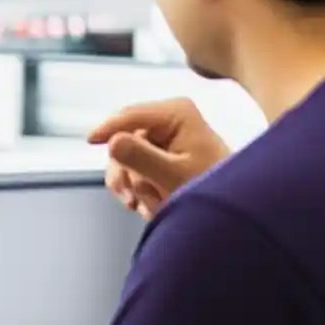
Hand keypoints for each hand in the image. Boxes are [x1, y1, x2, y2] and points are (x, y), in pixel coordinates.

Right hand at [87, 98, 230, 219]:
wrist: (234, 211)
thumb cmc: (212, 190)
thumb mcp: (174, 176)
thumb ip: (141, 158)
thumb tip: (112, 141)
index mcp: (176, 113)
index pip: (129, 115)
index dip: (108, 128)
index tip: (91, 141)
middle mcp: (168, 118)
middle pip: (123, 138)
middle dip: (126, 171)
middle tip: (134, 199)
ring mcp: (163, 136)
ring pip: (124, 156)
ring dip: (132, 185)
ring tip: (149, 207)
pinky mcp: (160, 152)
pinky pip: (132, 166)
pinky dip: (136, 188)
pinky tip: (149, 204)